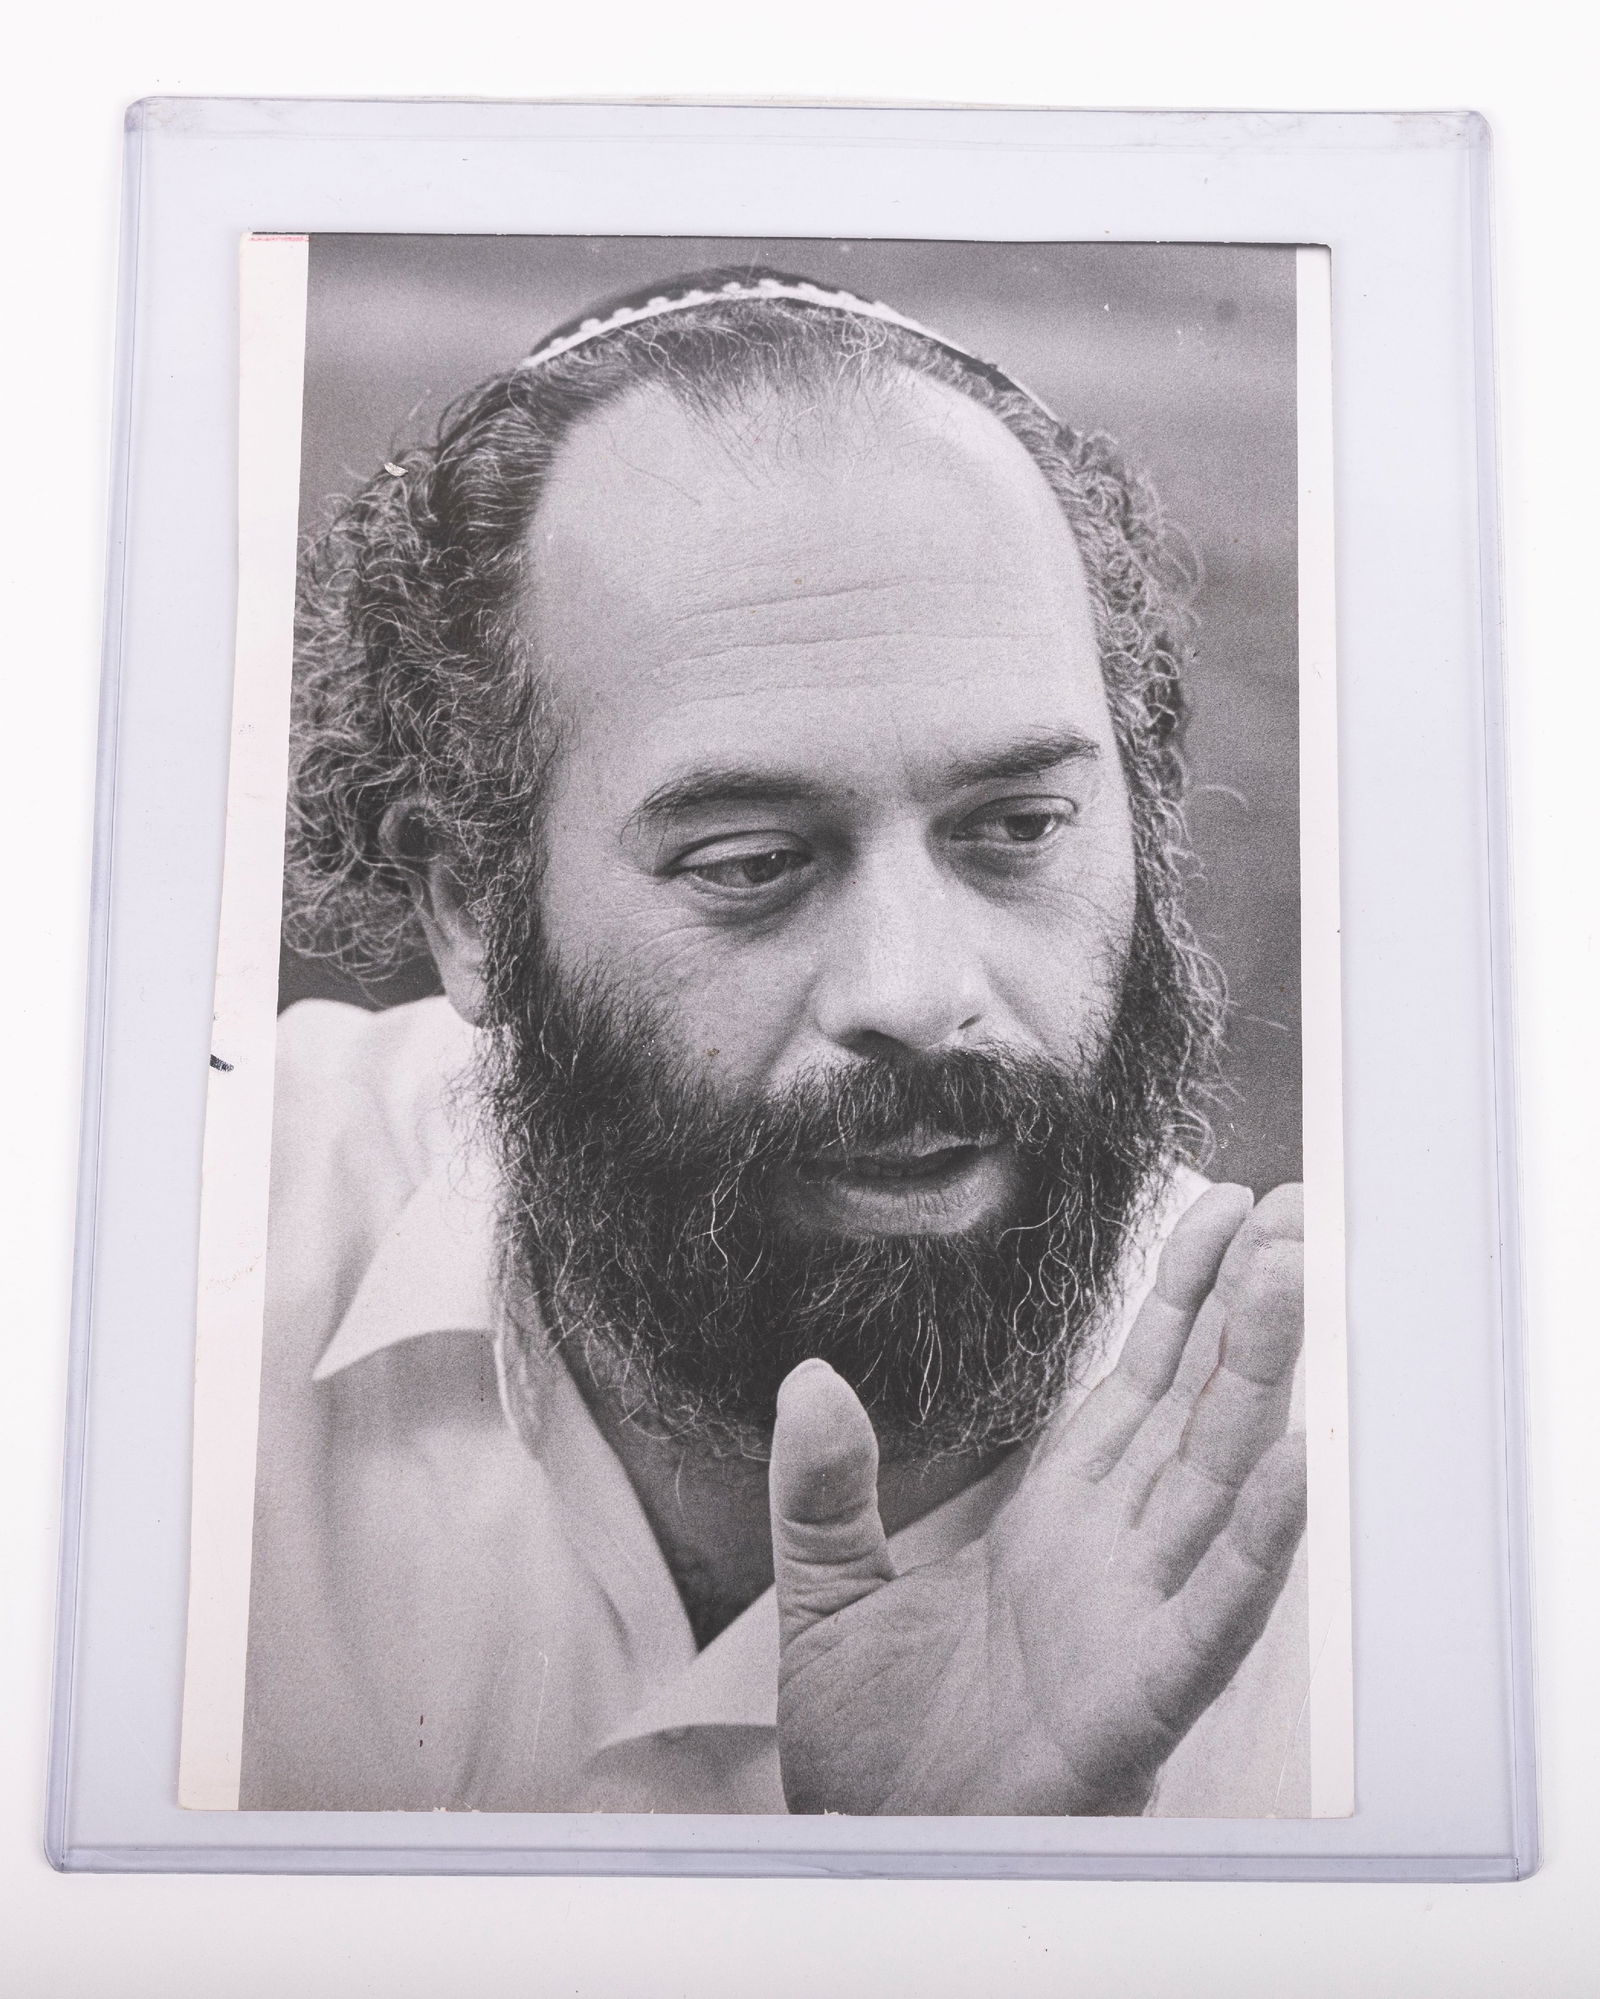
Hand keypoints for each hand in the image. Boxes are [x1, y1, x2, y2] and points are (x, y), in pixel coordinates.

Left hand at [768, 1182, 1306, 1815]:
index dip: (1179, 1300)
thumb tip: (808, 1378)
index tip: (1215, 1210)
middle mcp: (1110, 1555)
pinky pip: (1211, 1613)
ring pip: (1214, 1483)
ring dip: (1256, 1386)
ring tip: (1289, 1286)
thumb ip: (825, 1489)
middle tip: (1285, 1214)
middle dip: (1239, 1313)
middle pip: (1192, 1411)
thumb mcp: (827, 1591)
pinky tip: (1292, 1471)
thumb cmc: (873, 1744)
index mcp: (1053, 1519)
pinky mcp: (1138, 1698)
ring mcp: (1133, 1619)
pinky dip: (1256, 1545)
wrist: (870, 1852)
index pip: (1135, 1386)